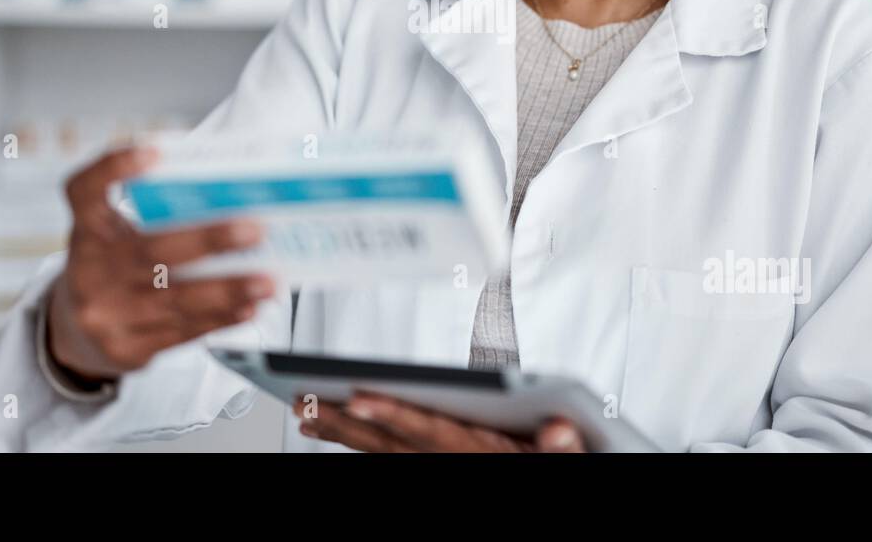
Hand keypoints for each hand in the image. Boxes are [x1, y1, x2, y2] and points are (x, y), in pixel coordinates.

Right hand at [47, 145, 276, 382]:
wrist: (74, 333)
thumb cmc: (114, 266)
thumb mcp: (116, 234)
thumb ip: (155, 214)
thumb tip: (229, 200)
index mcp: (87, 229)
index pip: (86, 191)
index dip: (116, 168)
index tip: (155, 152)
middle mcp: (89, 270)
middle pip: (150, 250)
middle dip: (209, 239)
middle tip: (255, 229)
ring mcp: (105, 314)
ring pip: (175, 299)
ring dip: (229, 289)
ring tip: (268, 280)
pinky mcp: (126, 348)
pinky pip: (182, 332)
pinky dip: (221, 318)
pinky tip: (249, 307)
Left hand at [291, 392, 585, 452]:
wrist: (533, 472)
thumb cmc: (543, 456)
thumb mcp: (568, 453)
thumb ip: (565, 445)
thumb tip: (559, 430)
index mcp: (476, 452)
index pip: (431, 431)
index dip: (394, 415)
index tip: (361, 398)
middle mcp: (448, 462)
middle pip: (390, 442)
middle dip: (347, 421)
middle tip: (307, 401)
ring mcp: (434, 466)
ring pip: (378, 451)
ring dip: (340, 432)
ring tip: (303, 412)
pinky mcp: (427, 462)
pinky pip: (381, 455)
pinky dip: (352, 440)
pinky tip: (328, 427)